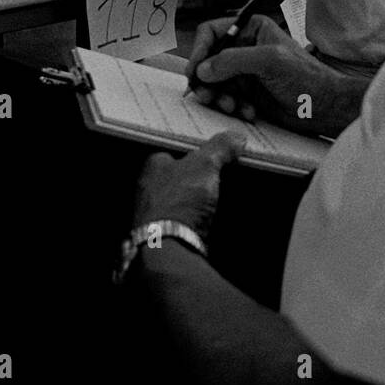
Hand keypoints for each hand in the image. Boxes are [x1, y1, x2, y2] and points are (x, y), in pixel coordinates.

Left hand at [132, 131, 244, 246]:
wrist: (169, 247)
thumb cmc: (178, 201)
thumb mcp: (206, 164)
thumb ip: (220, 148)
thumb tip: (236, 137)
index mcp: (153, 167)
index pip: (173, 153)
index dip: (194, 153)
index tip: (213, 154)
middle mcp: (148, 191)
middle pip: (177, 179)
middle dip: (196, 179)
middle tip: (221, 177)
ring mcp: (154, 216)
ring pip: (180, 203)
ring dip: (197, 204)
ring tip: (219, 202)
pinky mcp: (163, 238)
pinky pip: (184, 224)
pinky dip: (196, 223)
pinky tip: (210, 223)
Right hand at [187, 14, 364, 135]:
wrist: (325, 107)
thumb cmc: (307, 78)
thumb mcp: (270, 61)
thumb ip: (233, 61)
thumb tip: (203, 69)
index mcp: (251, 29)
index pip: (211, 33)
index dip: (199, 51)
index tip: (195, 72)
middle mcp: (244, 48)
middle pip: (208, 60)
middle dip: (207, 80)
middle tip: (207, 96)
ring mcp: (245, 72)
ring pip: (213, 83)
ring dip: (219, 97)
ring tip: (232, 107)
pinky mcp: (247, 93)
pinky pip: (225, 99)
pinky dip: (231, 107)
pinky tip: (248, 113)